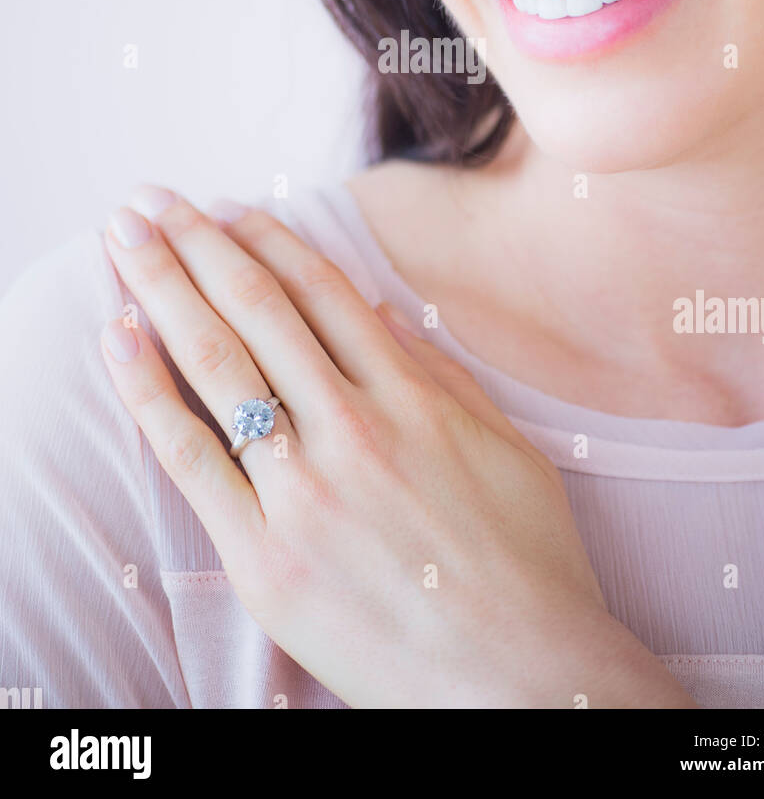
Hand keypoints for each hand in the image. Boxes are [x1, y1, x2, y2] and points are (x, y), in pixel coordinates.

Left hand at [100, 186, 689, 708]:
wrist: (520, 676)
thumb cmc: (527, 564)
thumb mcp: (507, 447)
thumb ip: (442, 375)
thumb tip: (382, 313)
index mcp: (414, 397)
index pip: (322, 294)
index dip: (267, 241)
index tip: (229, 208)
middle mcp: (356, 427)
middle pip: (259, 311)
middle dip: (198, 244)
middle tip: (153, 201)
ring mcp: (307, 489)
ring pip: (220, 366)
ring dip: (164, 290)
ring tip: (126, 239)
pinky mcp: (266, 555)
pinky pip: (194, 460)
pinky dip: (151, 394)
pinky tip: (120, 338)